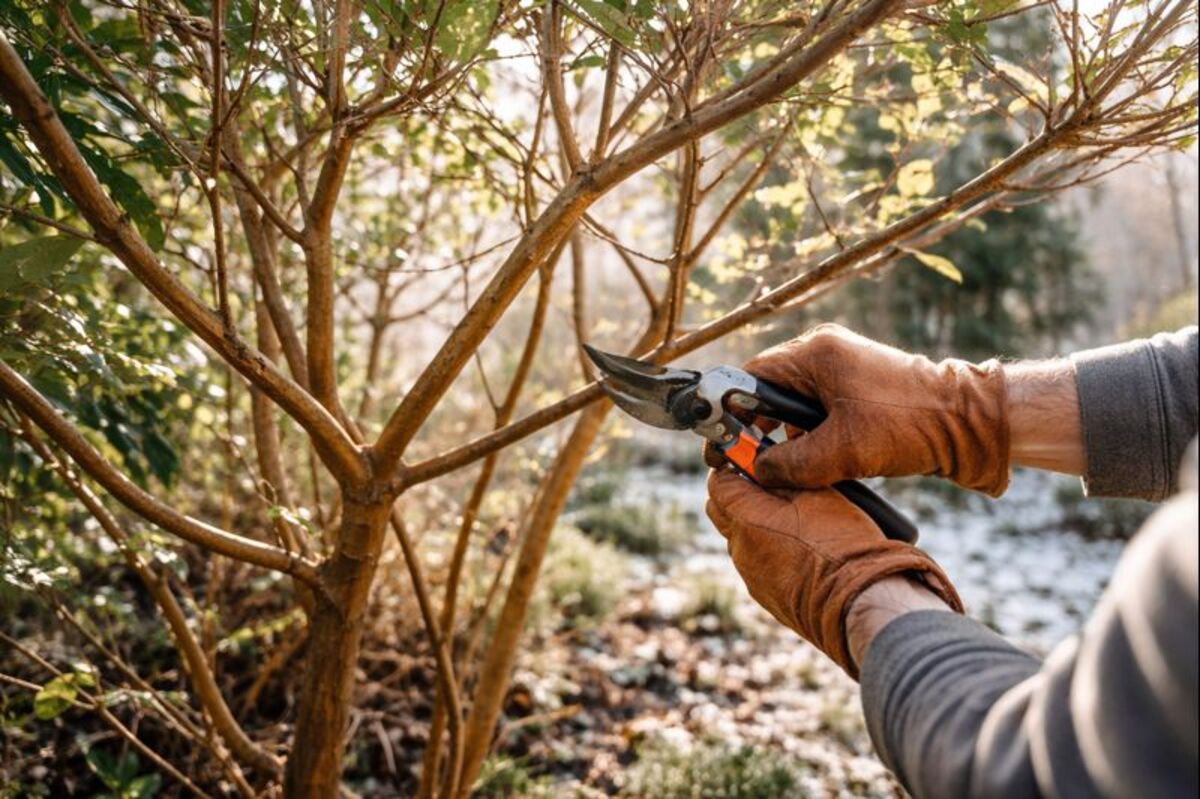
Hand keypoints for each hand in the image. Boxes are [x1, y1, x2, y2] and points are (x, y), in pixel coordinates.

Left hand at [705, 467, 961, 676]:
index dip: (735, 468)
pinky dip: (769, 551)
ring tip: (795, 521)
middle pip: (721, 511)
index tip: (755, 462)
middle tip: (772, 486)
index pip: (718, 482)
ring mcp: (750, 575)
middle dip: (739, 494)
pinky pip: (757, 564)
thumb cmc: (842, 543)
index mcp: (746, 519)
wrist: (858, 601)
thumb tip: (763, 465)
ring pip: (740, 539)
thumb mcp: (816, 493)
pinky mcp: (764, 595)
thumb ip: (783, 475)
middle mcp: (740, 549)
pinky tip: (802, 550)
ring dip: (755, 525)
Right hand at [730, 324, 1010, 495]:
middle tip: (747, 460)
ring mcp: (842, 366)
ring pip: (792, 402)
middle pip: (768, 389)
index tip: (721, 444)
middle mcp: (824, 351)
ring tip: (784, 465)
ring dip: (784, 433)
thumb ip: (791, 463)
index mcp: (815, 353)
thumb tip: (756, 471)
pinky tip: (812, 459)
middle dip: (756, 426)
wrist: (971, 422)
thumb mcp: (843, 451)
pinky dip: (808, 432)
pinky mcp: (857, 386)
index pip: (751, 378)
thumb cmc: (911, 425)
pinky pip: (816, 407)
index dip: (731, 412)